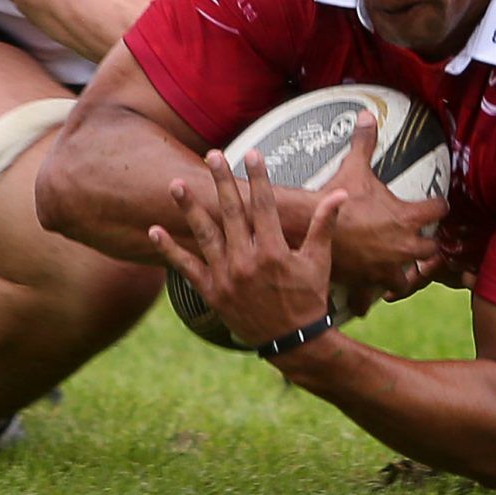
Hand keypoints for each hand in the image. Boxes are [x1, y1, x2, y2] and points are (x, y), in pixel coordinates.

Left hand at [151, 149, 343, 348]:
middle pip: (231, 212)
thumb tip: (340, 195)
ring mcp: (226, 277)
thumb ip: (325, 225)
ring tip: (176, 184)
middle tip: (212, 155)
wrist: (291, 341)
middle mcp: (246, 261)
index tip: (251, 153)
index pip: (264, 205)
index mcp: (274, 251)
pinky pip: (186, 268)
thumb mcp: (319, 261)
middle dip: (221, 181)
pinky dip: (169, 250)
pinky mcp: (211, 292)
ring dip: (189, 208)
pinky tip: (154, 230)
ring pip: (205, 235)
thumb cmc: (309, 298)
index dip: (258, 177)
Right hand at [324, 111, 447, 296]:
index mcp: (407, 218)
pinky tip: (367, 298)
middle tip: (422, 239)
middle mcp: (402, 246)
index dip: (439, 205)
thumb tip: (366, 114)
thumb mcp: (354, 167)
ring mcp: (385, 267)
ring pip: (407, 281)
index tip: (437, 203)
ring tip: (400, 270)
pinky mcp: (365, 282)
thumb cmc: (338, 197)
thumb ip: (365, 142)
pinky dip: (369, 299)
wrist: (308, 226)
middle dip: (429, 246)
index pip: (439, 209)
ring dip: (405, 276)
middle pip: (431, 250)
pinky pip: (371, 299)